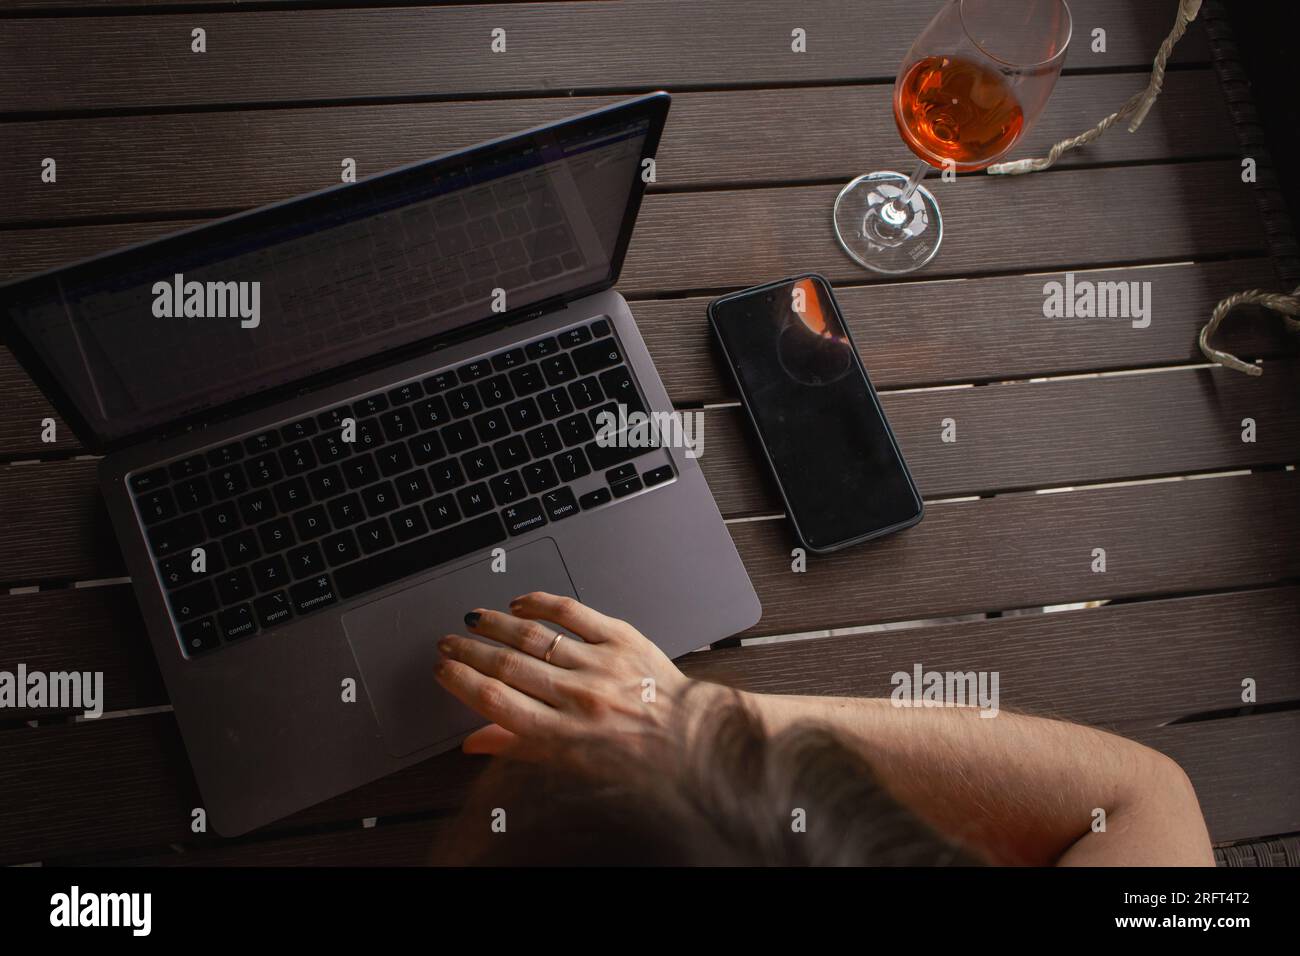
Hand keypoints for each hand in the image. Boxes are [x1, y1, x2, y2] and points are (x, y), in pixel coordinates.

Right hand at [434, 591, 694, 758]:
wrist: (688, 738)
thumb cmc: (631, 758)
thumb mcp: (570, 766)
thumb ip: (518, 747)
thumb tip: (472, 742)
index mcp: (561, 735)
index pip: (495, 702)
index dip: (460, 682)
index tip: (443, 670)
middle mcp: (577, 698)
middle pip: (506, 666)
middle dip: (468, 651)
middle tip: (447, 642)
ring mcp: (599, 664)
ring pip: (533, 636)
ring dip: (495, 625)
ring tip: (474, 620)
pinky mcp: (621, 637)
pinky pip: (572, 612)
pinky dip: (540, 602)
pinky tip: (519, 602)